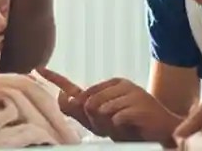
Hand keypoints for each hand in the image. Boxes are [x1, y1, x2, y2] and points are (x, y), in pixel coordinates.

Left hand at [38, 68, 178, 143]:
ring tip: (123, 127)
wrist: (163, 133)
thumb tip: (62, 97)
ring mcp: (130, 93)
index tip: (37, 69)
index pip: (78, 85)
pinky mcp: (138, 105)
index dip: (55, 79)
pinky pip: (115, 118)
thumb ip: (83, 111)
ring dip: (108, 126)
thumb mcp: (104, 121)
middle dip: (95, 122)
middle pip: (86, 104)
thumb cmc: (132, 127)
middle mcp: (119, 85)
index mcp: (111, 86)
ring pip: (98, 111)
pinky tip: (131, 126)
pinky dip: (120, 127)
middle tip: (113, 127)